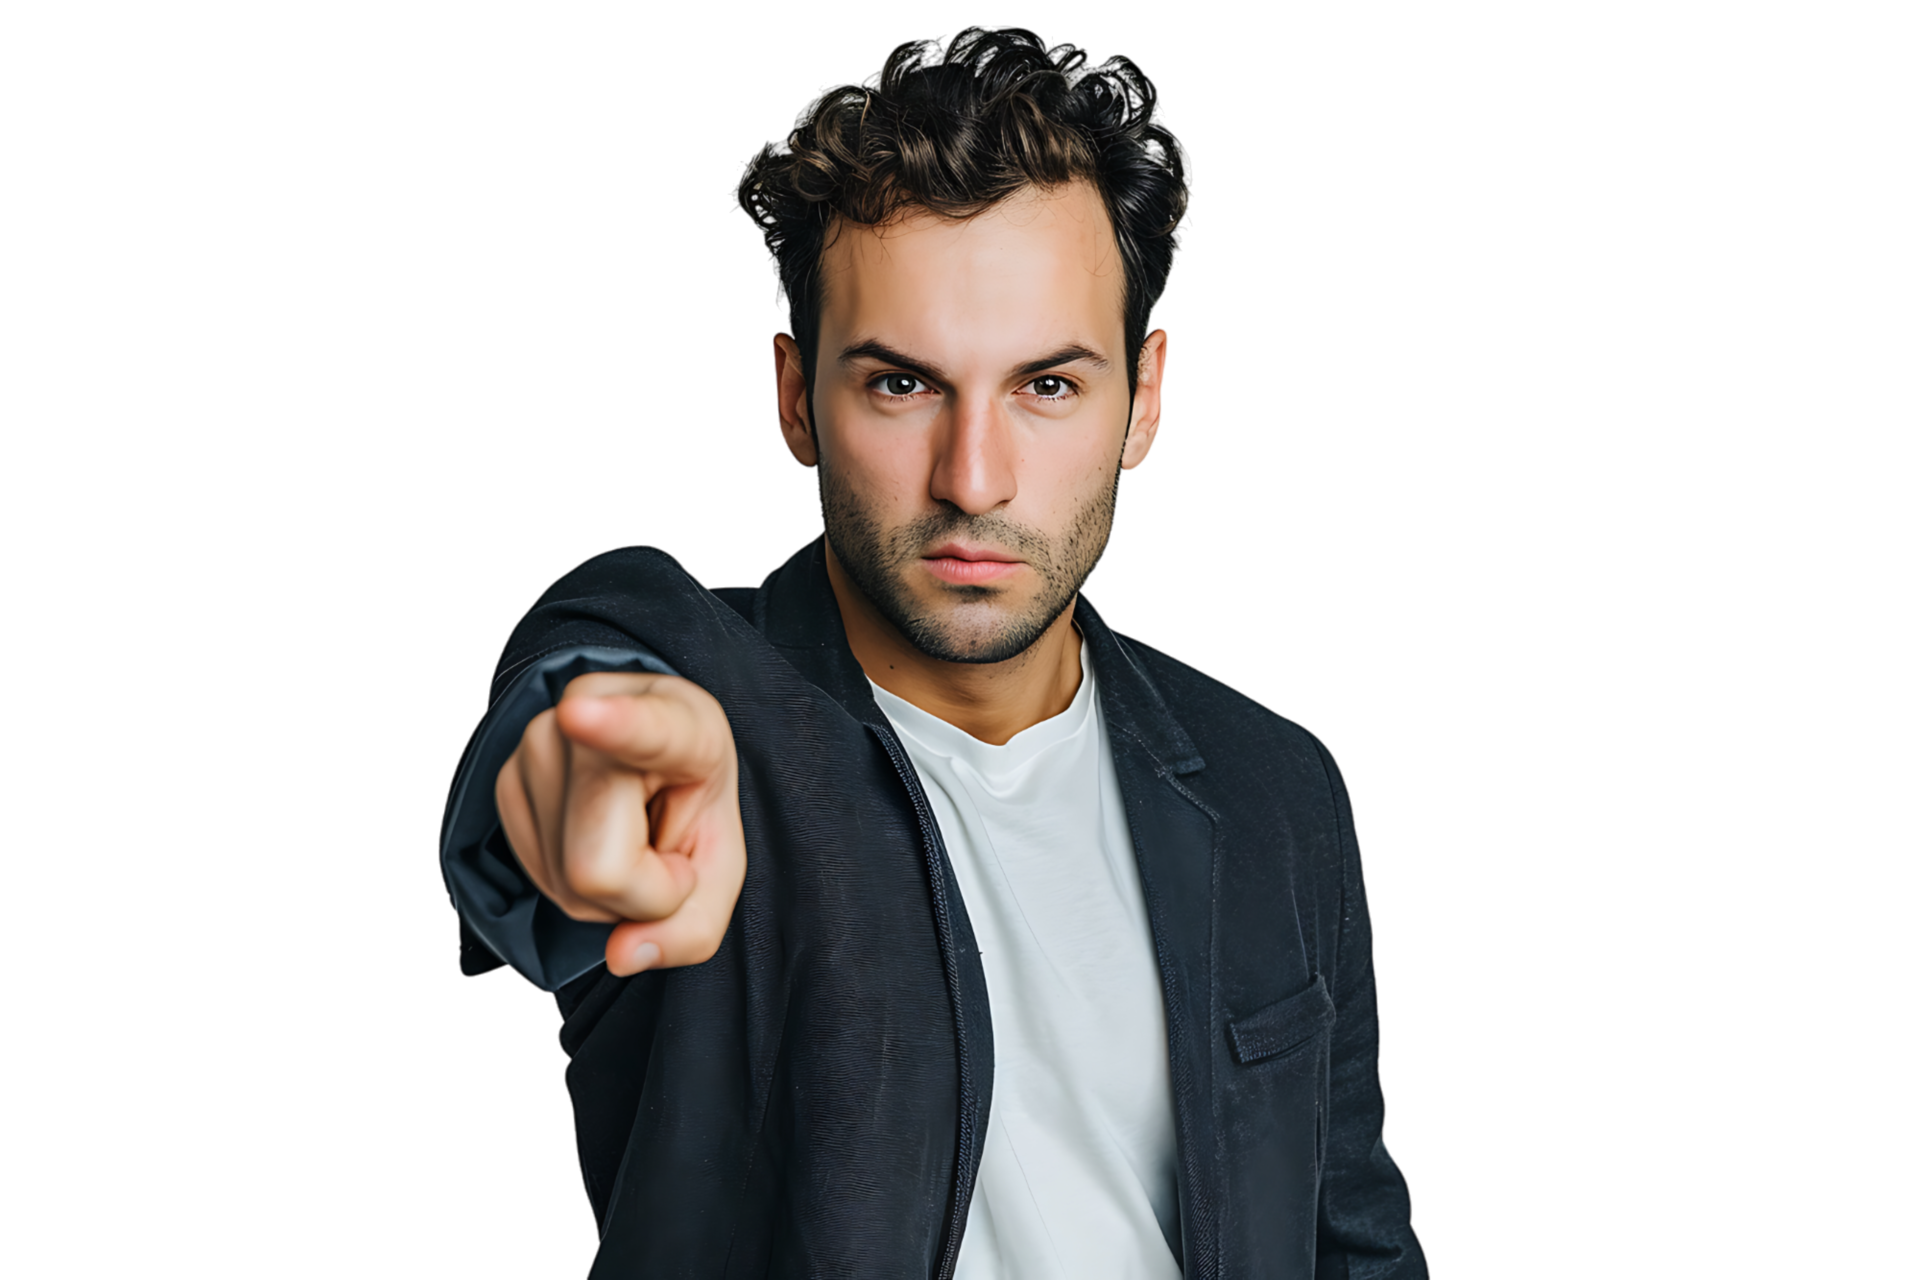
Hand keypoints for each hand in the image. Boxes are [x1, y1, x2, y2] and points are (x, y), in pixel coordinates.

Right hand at [495, 671, 746, 976]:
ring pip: (566, 882)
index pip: (643, 727)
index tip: (579, 713)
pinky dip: (573, 878)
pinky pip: (539, 876)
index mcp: (679, 723)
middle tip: (664, 852)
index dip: (614, 724)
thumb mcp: (720, 870)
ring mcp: (538, 744)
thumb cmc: (691, 808)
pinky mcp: (505, 778)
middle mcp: (594, 718)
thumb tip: (621, 955)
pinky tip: (592, 833)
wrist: (655, 764)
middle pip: (598, 868)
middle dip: (644, 893)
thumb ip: (692, 929)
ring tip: (627, 833)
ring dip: (607, 886)